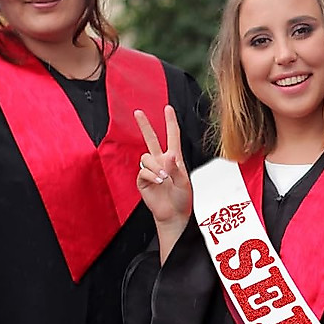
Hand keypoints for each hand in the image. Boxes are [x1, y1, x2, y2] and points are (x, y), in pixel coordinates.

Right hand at [134, 104, 192, 260]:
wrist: (174, 215)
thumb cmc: (182, 199)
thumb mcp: (185, 182)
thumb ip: (177, 169)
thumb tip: (169, 156)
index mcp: (174, 159)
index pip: (172, 136)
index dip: (170, 122)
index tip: (168, 108)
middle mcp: (161, 162)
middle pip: (151, 139)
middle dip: (144, 125)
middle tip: (138, 112)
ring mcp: (151, 170)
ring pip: (146, 157)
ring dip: (155, 167)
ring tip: (164, 178)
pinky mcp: (143, 180)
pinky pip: (143, 171)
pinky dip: (151, 175)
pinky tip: (158, 182)